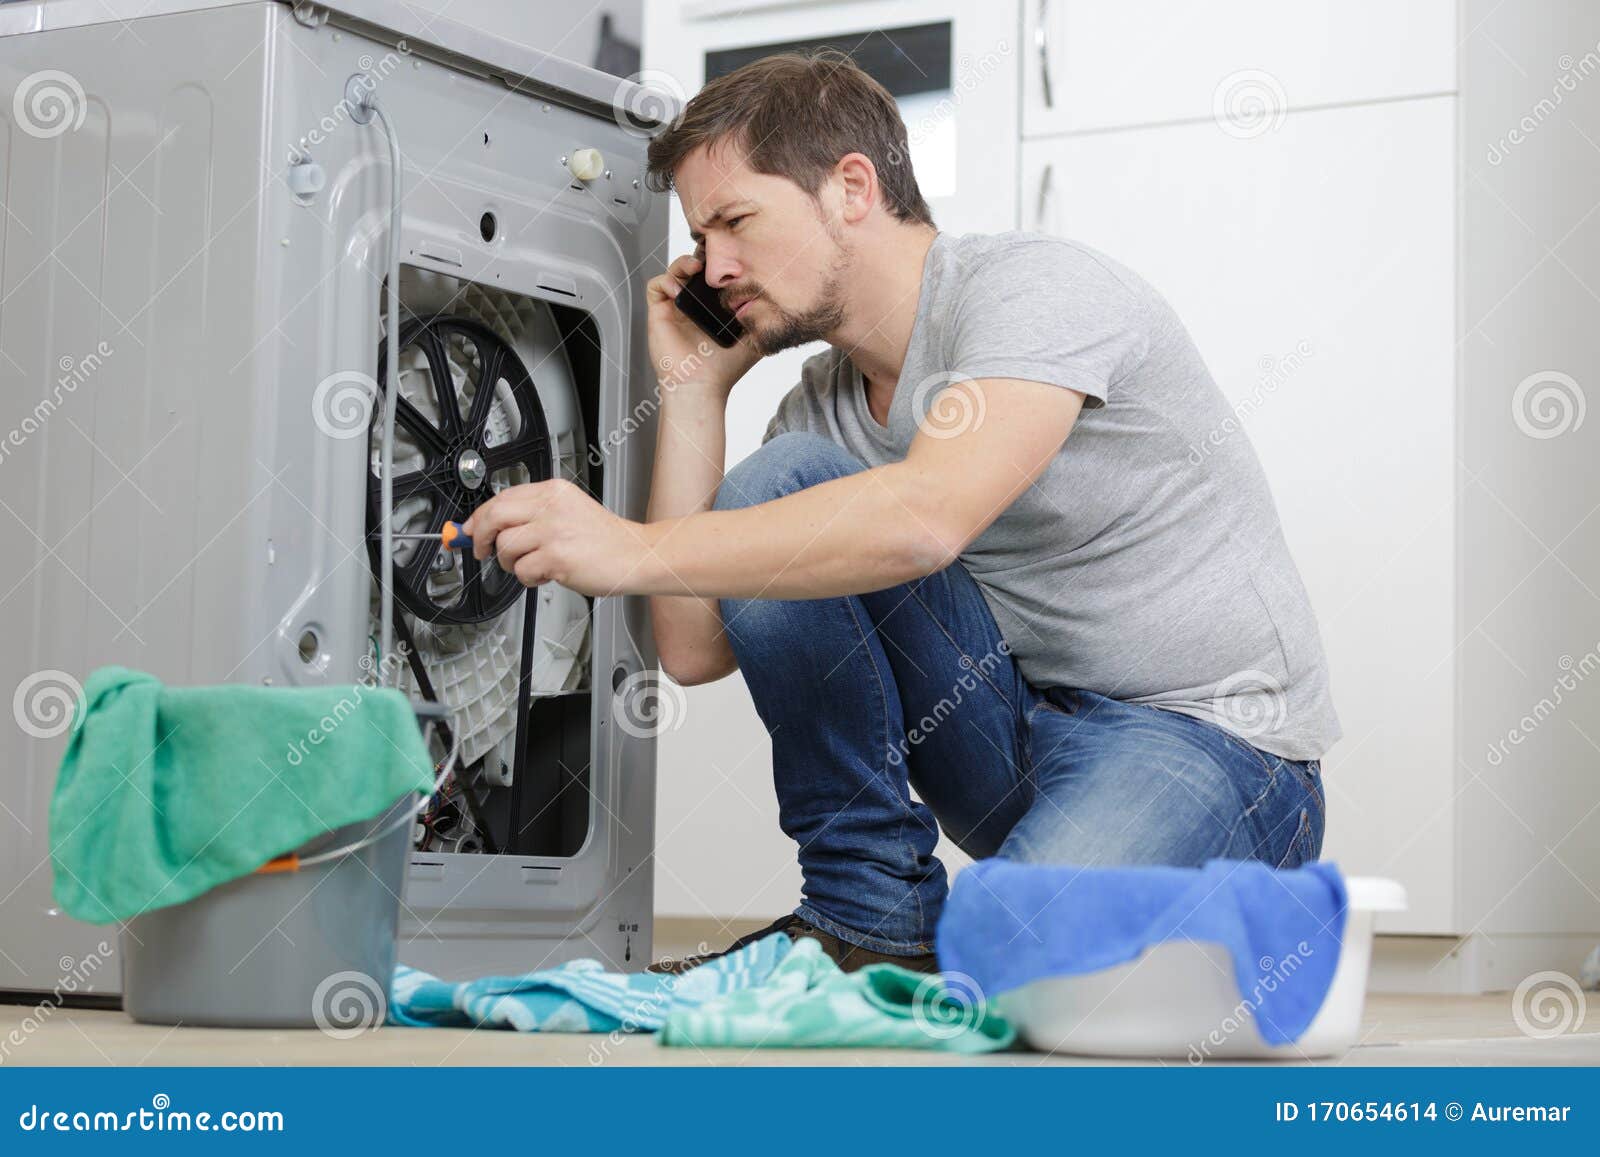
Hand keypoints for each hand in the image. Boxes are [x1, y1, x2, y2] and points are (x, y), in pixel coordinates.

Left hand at [463, 479, 656, 596]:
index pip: (502, 497)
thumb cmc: (606, 540)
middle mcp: (552, 507)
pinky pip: (523, 571)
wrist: (637, 555)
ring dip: (511, 563)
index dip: (479, 516)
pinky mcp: (557, 557)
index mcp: (554, 491)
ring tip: (531, 565)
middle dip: (478, 536)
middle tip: (480, 550)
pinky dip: (529, 579)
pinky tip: (546, 575)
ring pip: (505, 547)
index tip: (469, 530)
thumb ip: (534, 514)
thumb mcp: (570, 511)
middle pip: (494, 515)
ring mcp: (554, 531)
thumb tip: (491, 526)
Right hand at [645, 252, 761, 398]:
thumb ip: (762, 316)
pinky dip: (666, 281)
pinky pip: (656, 286)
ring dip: (684, 262)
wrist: (702, 385)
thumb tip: (776, 294)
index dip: (721, 263)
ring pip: (675, 271)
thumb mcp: (753, 337)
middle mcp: (695, 305)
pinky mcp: (659, 313)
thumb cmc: (725, 367)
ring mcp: (676, 307)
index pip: (716, 276)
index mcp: (715, 307)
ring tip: (697, 266)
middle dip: (702, 256)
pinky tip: (679, 290)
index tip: (731, 255)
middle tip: (713, 254)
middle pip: (695, 268)